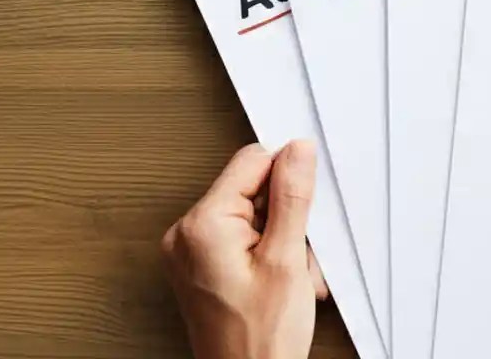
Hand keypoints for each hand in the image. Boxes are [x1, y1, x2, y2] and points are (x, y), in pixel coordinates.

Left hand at [162, 141, 328, 358]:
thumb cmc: (259, 339)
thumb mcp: (286, 260)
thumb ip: (291, 198)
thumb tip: (297, 151)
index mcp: (202, 225)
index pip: (252, 162)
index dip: (287, 180)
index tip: (304, 211)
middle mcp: (186, 234)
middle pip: (252, 191)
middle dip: (286, 219)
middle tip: (297, 258)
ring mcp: (191, 252)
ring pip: (253, 217)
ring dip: (282, 241)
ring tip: (290, 279)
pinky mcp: (200, 267)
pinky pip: (242, 239)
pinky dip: (268, 255)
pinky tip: (278, 282)